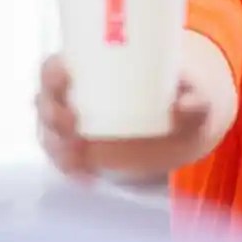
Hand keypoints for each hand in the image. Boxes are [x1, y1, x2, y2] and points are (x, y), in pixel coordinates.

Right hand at [36, 54, 211, 180]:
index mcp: (93, 67)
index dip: (53, 71)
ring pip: (50, 133)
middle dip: (51, 112)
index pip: (57, 65)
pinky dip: (72, 169)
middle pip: (46, 100)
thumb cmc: (180, 94)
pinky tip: (86, 177)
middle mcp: (75, 95)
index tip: (65, 78)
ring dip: (57, 145)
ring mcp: (74, 125)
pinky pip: (65, 160)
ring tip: (77, 157)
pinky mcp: (80, 151)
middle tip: (73, 123)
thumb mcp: (193, 93)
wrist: (181, 125)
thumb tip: (183, 105)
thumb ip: (195, 99)